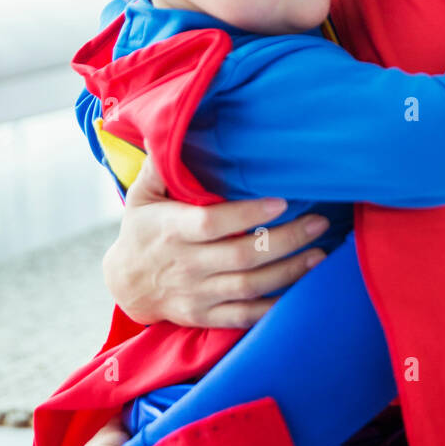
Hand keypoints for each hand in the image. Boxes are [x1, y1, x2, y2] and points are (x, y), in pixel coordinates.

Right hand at [102, 148, 329, 329]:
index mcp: (172, 230)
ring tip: (320, 255)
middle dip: (285, 240)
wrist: (124, 284)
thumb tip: (169, 128)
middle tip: (319, 223)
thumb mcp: (140, 195)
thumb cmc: (141, 230)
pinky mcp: (205, 316)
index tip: (282, 201)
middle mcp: (186, 265)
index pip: (212, 223)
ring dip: (288, 273)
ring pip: (249, 287)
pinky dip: (273, 309)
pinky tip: (300, 293)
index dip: (248, 214)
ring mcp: (197, 294)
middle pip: (242, 256)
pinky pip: (243, 316)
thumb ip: (159, 166)